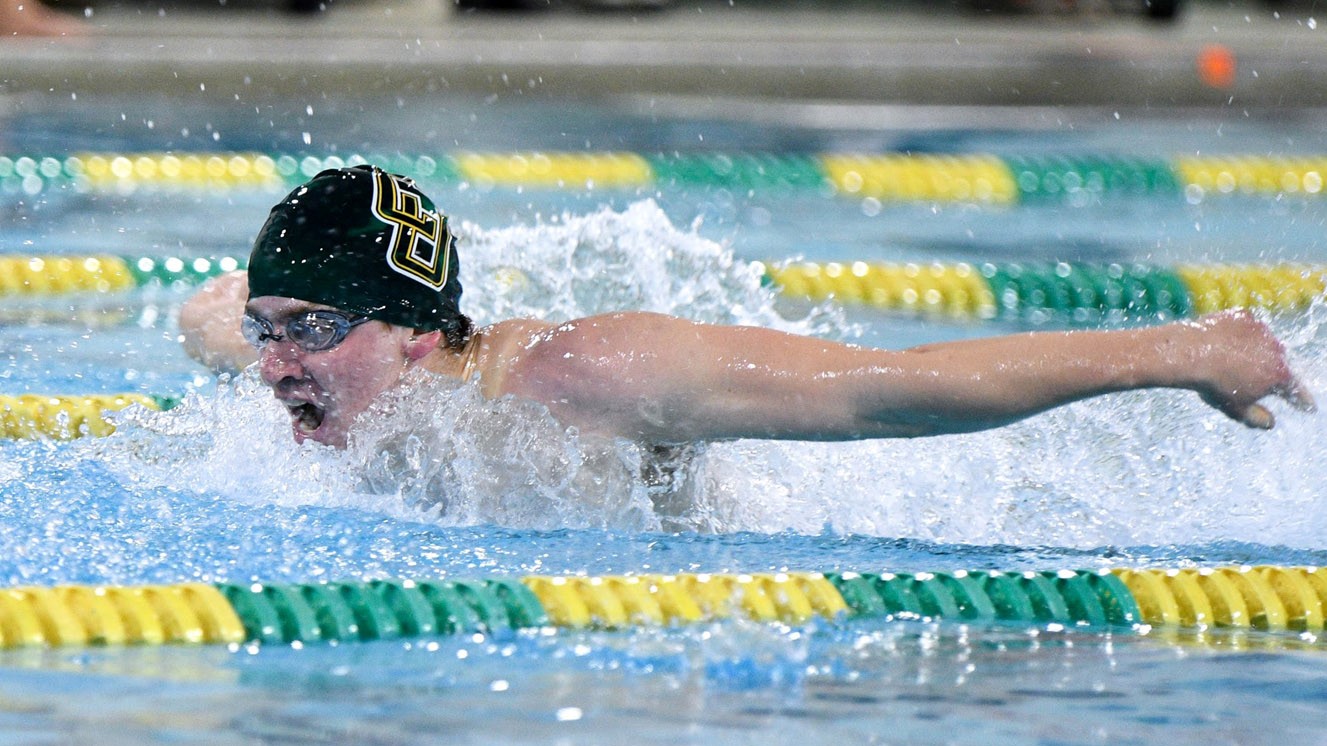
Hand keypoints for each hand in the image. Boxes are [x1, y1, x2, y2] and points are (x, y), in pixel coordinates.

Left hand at [1184, 309, 1315, 428]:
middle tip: (1248, 379)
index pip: (1296, 392)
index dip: (1302, 401)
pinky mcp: (1244, 316)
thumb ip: (1256, 418)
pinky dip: (1236, 335)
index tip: (1308, 407)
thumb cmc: (1214, 385)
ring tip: (1226, 361)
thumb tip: (1270, 422)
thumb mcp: (1236, 409)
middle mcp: (1277, 350)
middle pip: (1277, 365)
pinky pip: (1243, 328)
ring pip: (1261, 343)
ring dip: (1251, 352)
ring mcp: (1261, 330)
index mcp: (1280, 375)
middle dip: (1267, 373)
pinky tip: (1220, 342)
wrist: (1191, 353)